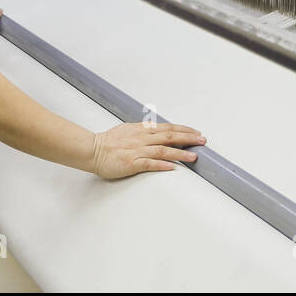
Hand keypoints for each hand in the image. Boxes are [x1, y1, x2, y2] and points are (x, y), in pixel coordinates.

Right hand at [89, 122, 205, 178]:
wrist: (92, 150)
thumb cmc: (108, 141)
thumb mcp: (128, 129)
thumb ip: (143, 130)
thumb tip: (157, 130)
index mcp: (142, 129)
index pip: (168, 128)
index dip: (184, 130)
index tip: (196, 132)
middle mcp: (142, 138)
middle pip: (169, 136)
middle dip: (188, 138)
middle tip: (202, 141)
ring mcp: (137, 150)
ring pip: (163, 150)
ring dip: (180, 153)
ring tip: (194, 157)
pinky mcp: (131, 163)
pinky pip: (149, 163)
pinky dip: (162, 165)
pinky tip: (173, 167)